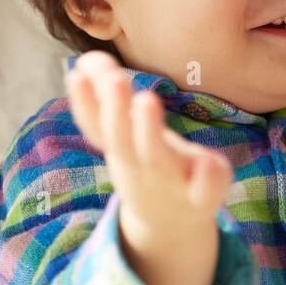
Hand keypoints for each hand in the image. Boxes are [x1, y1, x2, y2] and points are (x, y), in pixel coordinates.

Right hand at [65, 50, 232, 243]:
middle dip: (116, 111)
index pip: (95, 126)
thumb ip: (103, 95)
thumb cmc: (144, 162)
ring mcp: (170, 182)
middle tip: (115, 79)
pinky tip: (208, 161)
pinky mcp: (202, 196)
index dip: (84, 102)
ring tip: (146, 99)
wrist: (170, 225)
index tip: (77, 74)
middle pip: (122, 141)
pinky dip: (206, 179)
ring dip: (148, 132)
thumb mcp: (122, 133)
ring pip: (156, 159)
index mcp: (119, 148)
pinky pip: (204, 190)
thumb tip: (89, 59)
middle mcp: (139, 165)